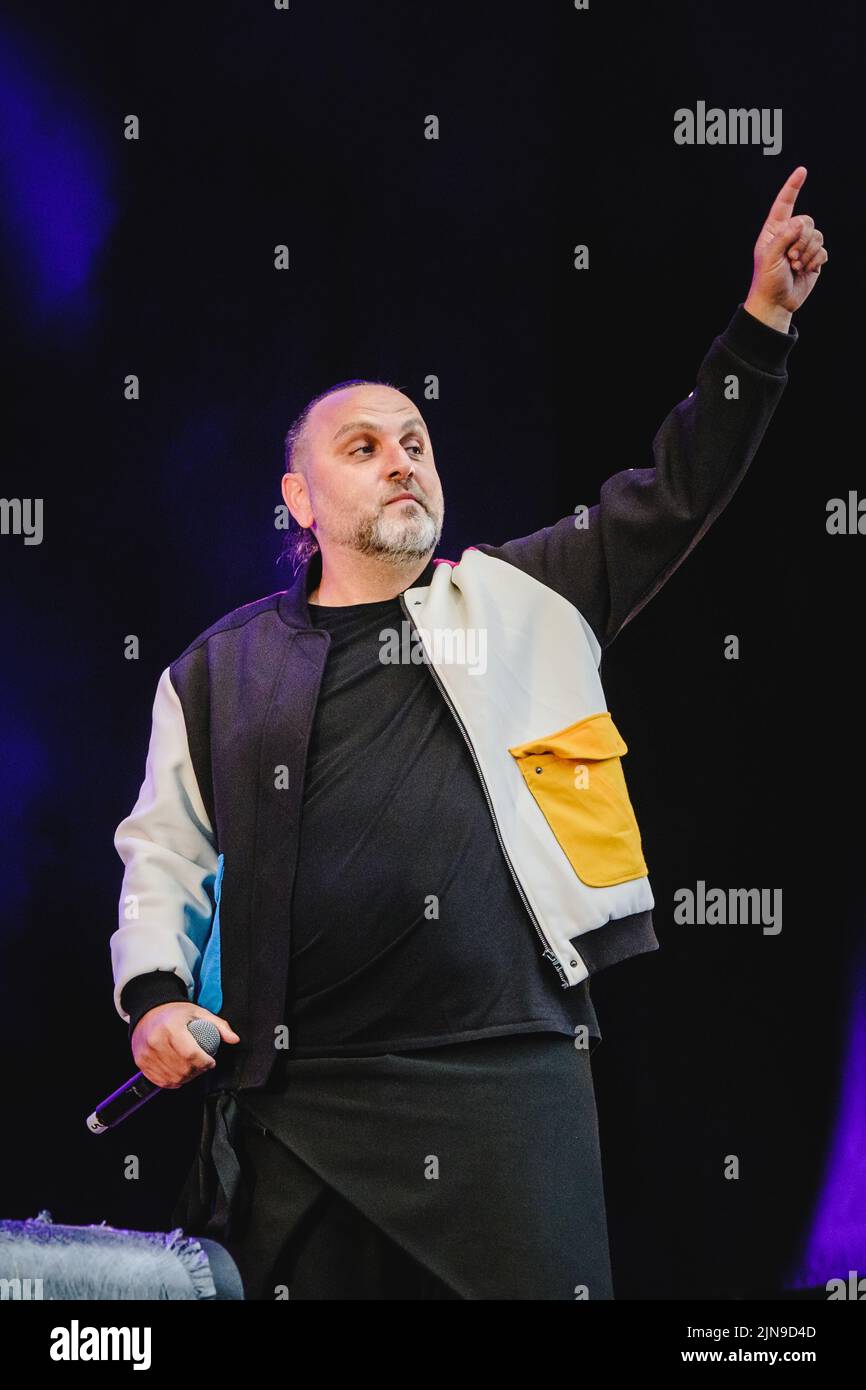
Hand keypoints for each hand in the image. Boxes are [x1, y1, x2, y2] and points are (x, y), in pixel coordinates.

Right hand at [131, 1002, 239, 1088]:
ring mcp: (146, 1054)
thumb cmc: (175, 1013)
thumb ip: (219, 1025)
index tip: (211, 1061)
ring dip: (187, 1078)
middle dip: (198, 1071)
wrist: (148, 1011)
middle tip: (203, 1065)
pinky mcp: (141, 1063)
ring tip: (193, 1069)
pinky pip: (160, 1081)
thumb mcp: (199, 1012)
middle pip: (183, 1068)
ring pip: (172, 1077)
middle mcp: (156, 1041)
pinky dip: (173, 1081)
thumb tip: (234, 1039)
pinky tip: (180, 1073)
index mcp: (171, 1027)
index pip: (190, 1054)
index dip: (205, 1062)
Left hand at [744, 166, 827, 331]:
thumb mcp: (769, 257)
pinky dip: (815, 261)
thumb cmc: (767, 280)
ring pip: (817, 236)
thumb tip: (801, 222)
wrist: (777, 303)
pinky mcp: (813, 258)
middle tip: (791, 258)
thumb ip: (784, 236)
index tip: (802, 171)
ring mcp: (802, 246)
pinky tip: (806, 271)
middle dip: (802, 240)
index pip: (784, 204)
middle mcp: (789, 234)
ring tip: (795, 266)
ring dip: (808, 253)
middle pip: (807, 221)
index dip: (793, 187)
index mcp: (774, 230)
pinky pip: (823, 250)